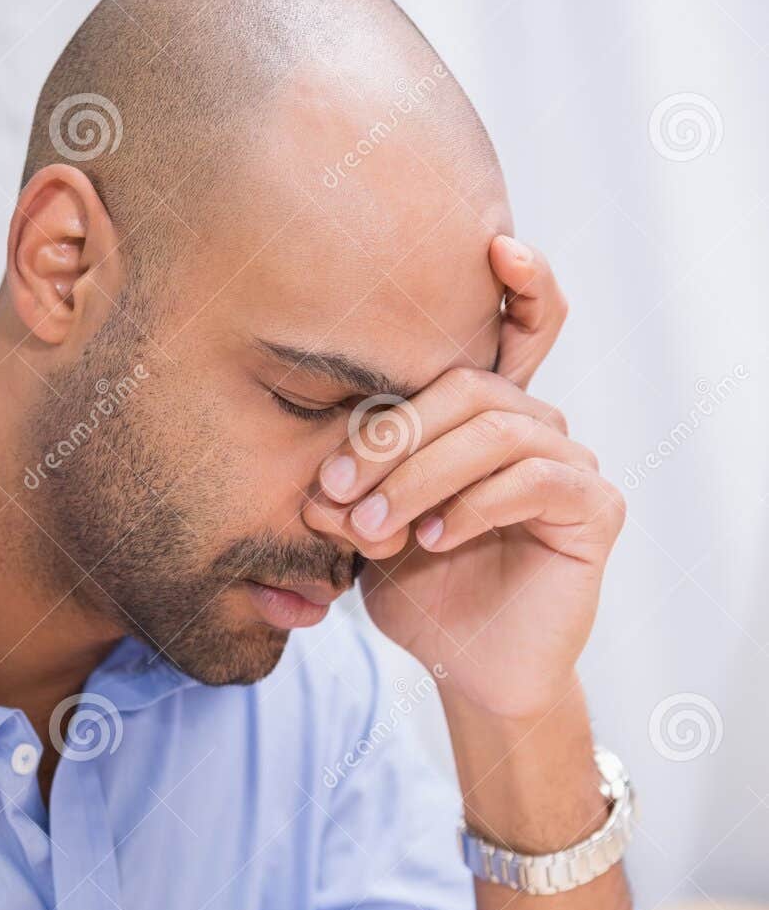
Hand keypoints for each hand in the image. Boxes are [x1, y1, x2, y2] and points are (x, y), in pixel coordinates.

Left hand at [306, 237, 625, 719]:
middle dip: (395, 434)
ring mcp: (571, 465)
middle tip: (338, 489)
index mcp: (482, 415)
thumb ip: (351, 487)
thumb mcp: (369, 528)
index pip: (494, 337)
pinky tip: (432, 540)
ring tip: (374, 526)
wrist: (470, 668)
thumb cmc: (420, 591)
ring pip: (499, 432)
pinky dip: (474, 506)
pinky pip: (536, 481)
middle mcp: (533, 426)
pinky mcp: (596, 510)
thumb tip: (312, 475)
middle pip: (471, 388)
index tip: (495, 241)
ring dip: (422, 477)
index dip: (521, 283)